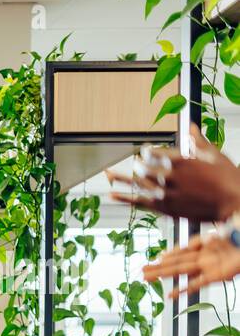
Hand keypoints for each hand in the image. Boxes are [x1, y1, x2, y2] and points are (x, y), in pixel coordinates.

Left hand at [107, 124, 239, 222]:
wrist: (233, 202)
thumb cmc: (228, 178)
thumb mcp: (214, 155)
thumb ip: (198, 142)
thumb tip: (191, 127)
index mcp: (180, 160)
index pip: (155, 154)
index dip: (148, 152)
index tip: (145, 152)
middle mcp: (170, 176)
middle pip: (144, 168)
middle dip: (138, 165)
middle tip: (134, 163)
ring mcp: (165, 193)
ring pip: (138, 183)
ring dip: (121, 178)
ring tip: (108, 174)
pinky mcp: (164, 208)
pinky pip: (139, 201)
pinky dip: (123, 198)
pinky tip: (111, 195)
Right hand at [142, 232, 239, 297]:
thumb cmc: (239, 237)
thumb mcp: (223, 233)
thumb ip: (207, 238)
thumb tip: (195, 244)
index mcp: (206, 244)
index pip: (184, 250)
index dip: (172, 253)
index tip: (160, 257)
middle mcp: (203, 256)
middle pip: (177, 261)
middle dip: (160, 266)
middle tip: (143, 270)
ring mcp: (207, 267)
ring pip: (181, 271)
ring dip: (164, 275)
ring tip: (148, 278)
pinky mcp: (214, 277)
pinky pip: (195, 285)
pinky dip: (182, 290)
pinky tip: (169, 296)